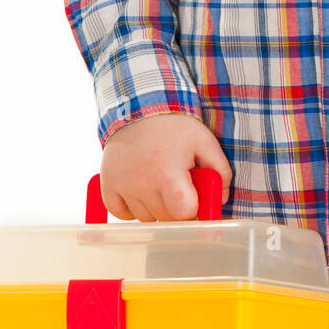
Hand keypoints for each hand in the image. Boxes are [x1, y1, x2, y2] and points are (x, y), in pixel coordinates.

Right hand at [100, 112, 232, 220]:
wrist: (140, 110)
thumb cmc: (175, 128)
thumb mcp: (205, 142)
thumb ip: (220, 171)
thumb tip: (220, 199)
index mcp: (168, 173)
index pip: (183, 213)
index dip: (192, 206)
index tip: (192, 195)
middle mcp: (142, 183)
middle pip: (165, 217)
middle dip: (176, 206)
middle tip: (177, 184)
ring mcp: (123, 186)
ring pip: (145, 218)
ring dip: (155, 208)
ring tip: (159, 182)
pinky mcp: (108, 186)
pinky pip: (122, 215)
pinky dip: (132, 209)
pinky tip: (141, 191)